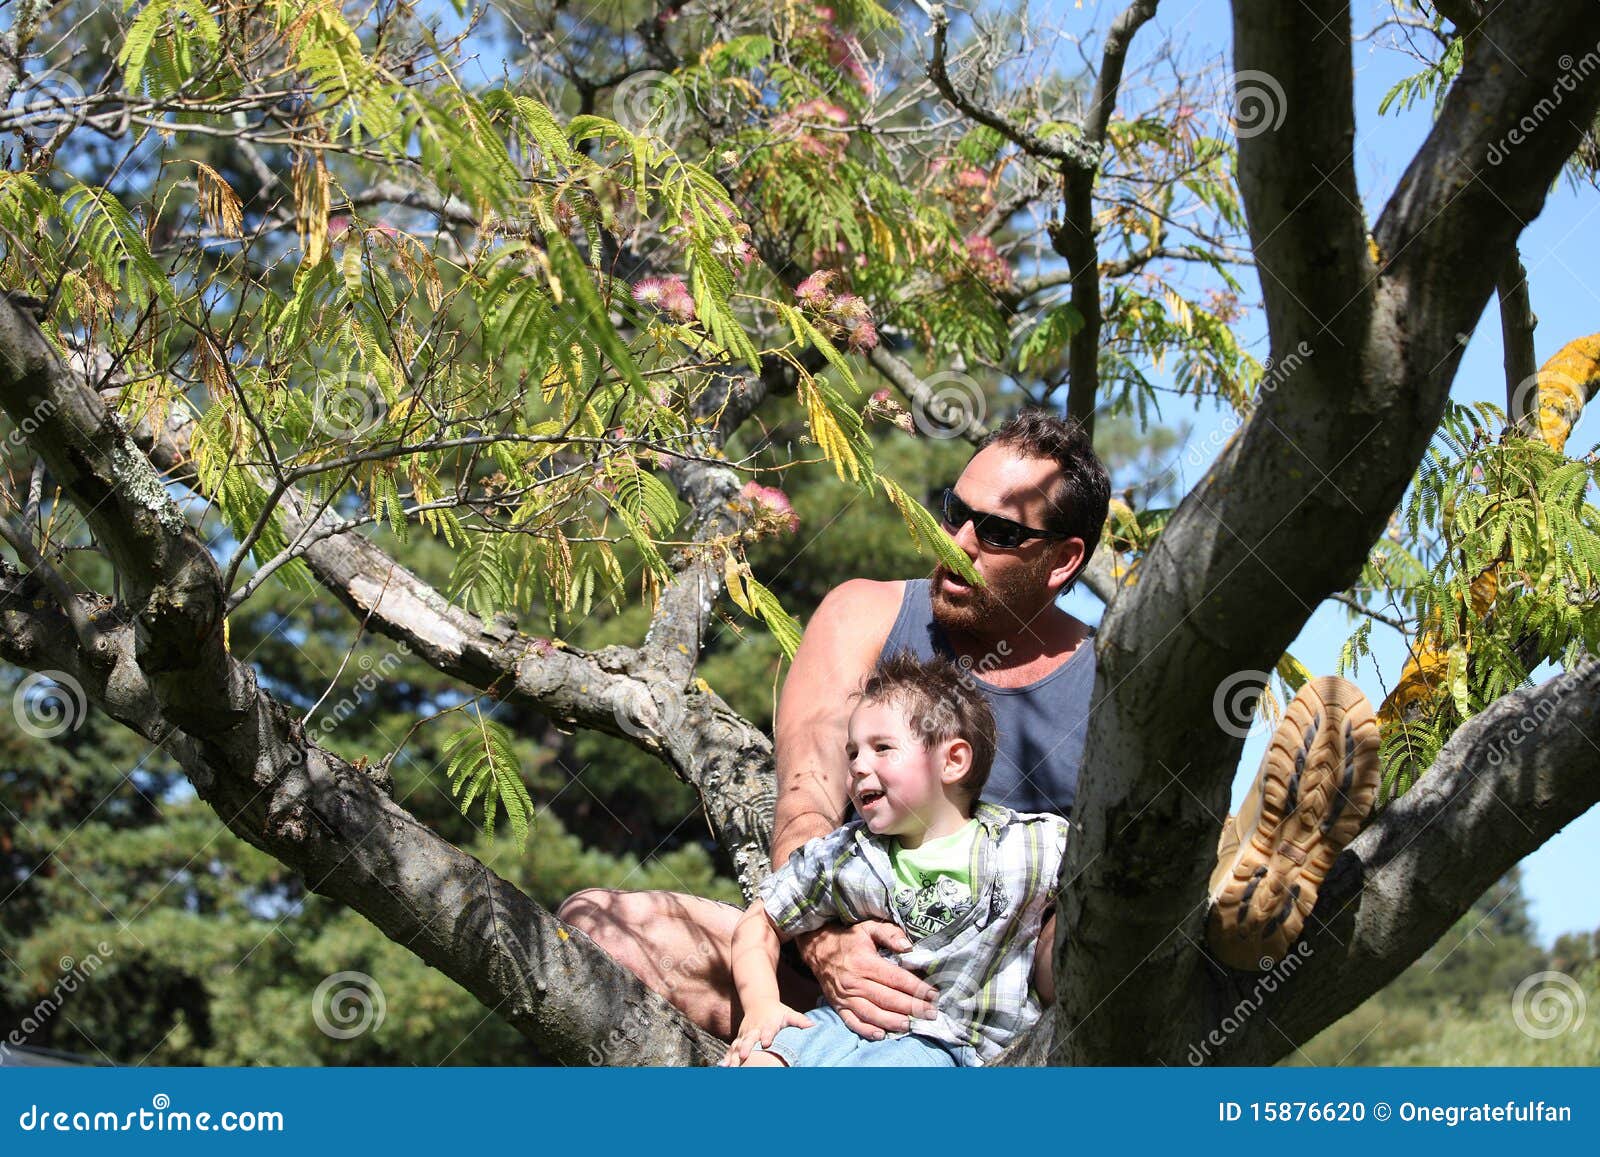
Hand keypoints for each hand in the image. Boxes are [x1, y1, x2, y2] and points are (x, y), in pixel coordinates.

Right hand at [720, 1002, 813, 1065]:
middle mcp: (755, 1029)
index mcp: (768, 1024)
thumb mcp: (789, 1014)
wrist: (759, 1003)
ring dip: (734, 1056)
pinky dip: (727, 1057)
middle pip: (749, 1038)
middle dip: (747, 1047)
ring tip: (730, 1068)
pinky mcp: (739, 1038)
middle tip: (745, 1056)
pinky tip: (722, 1067)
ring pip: (738, 1045)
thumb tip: (813, 1026)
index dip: (767, 1036)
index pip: (768, 1030)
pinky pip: (732, 1048)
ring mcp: (745, 1034)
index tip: (766, 1043)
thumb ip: (799, 1021)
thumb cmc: (778, 1012)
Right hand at [796, 920, 939, 1040]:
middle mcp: (855, 982)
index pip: (896, 978)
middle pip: (888, 999)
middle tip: (931, 1014)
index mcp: (865, 962)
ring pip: (872, 1014)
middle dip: (912, 1008)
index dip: (916, 988)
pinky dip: (866, 1031)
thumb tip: (907, 946)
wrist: (817, 947)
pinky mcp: (838, 1006)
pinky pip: (852, 1022)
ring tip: (911, 1025)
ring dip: (893, 1022)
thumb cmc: (848, 938)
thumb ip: (889, 934)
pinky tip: (882, 1035)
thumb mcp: (868, 928)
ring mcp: (846, 996)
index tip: (933, 994)